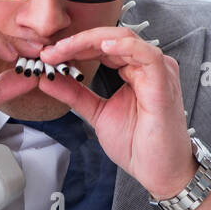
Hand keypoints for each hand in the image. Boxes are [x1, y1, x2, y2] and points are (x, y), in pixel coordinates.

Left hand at [35, 27, 196, 198]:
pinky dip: (125, 46)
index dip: (73, 47)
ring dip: (91, 41)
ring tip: (65, 49)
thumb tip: (46, 78)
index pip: (101, 46)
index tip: (47, 55)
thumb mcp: (96, 113)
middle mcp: (146, 66)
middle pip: (110, 38)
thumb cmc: (137, 144)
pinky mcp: (164, 82)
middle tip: (49, 52)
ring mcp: (157, 71)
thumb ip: (74, 94)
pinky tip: (102, 47)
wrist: (158, 171)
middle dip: (76, 42)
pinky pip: (147, 55)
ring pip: (124, 39)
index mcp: (133, 70)